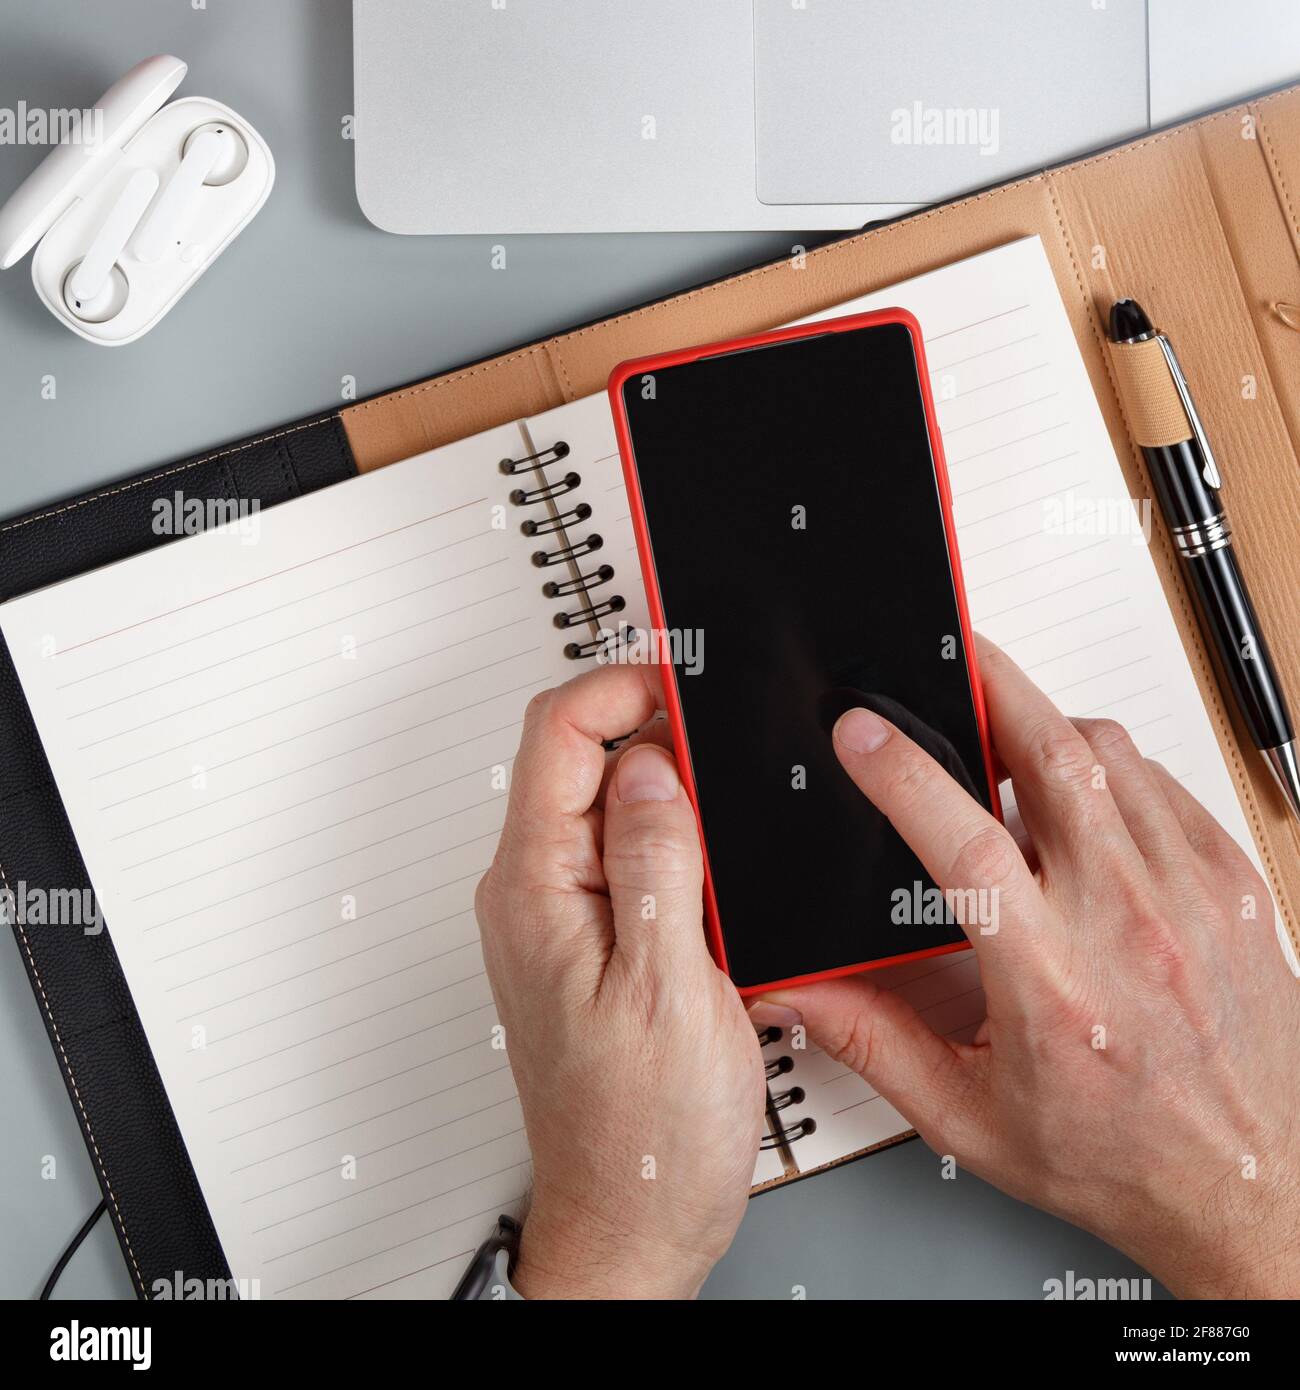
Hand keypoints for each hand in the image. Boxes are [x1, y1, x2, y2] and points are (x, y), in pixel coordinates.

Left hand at [475, 666, 765, 1298]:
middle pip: (579, 759)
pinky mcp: (594, 942)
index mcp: (537, 890)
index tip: (685, 682)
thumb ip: (656, 864)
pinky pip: (626, 857)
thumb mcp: (669, 988)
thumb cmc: (643, 1135)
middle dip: (654, 733)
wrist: (633, 1220)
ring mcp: (561, 918)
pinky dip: (674, 840)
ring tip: (729, 814)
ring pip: (609, 806)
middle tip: (726, 746)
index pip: (557, 734)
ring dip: (670, 791)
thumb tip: (653, 770)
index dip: (623, 688)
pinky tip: (718, 868)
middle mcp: (534, 895)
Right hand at [761, 635, 1299, 1298]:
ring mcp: (1192, 896)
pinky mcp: (1234, 885)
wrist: (1255, 1190)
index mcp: (1053, 985)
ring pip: (1110, 755)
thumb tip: (798, 992)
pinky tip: (1081, 795)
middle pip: (1051, 755)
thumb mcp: (973, 1119)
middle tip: (949, 653)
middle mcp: (1129, 925)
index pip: (964, 842)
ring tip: (1006, 733)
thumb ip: (872, 1041)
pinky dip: (1110, 767)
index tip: (860, 734)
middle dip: (989, 683)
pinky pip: (1162, 784)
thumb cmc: (1124, 1159)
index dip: (902, 772)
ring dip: (1047, 726)